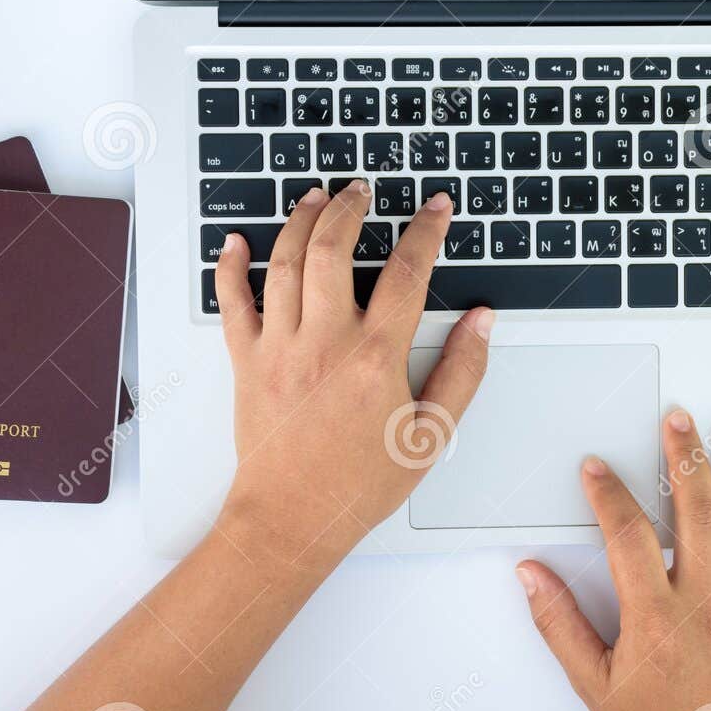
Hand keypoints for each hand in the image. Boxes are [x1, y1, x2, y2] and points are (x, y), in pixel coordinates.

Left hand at [213, 182, 491, 568]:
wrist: (290, 521)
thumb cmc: (359, 485)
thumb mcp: (431, 436)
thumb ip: (461, 372)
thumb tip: (481, 322)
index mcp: (375, 357)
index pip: (408, 273)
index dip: (426, 231)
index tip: (435, 208)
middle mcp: (324, 341)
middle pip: (334, 249)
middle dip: (351, 208)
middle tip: (363, 189)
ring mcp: (280, 347)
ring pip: (284, 263)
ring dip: (301, 221)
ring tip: (317, 197)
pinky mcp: (246, 362)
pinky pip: (232, 302)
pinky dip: (230, 266)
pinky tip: (236, 241)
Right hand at [516, 410, 710, 710]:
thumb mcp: (595, 687)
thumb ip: (560, 626)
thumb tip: (531, 576)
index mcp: (655, 618)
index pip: (628, 535)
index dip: (608, 493)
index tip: (594, 466)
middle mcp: (704, 602)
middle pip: (696, 509)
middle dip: (683, 455)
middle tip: (676, 417)